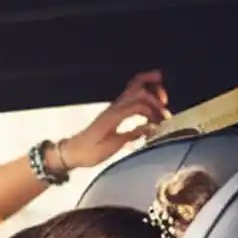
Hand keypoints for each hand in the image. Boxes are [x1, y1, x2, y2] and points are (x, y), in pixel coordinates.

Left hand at [56, 70, 170, 170]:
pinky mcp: (113, 113)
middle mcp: (114, 107)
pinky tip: (150, 114)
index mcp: (114, 114)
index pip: (139, 103)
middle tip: (165, 103)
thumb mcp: (112, 146)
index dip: (153, 110)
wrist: (72, 152)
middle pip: (137, 85)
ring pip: (134, 90)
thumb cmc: (89, 151)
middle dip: (155, 89)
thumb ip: (132, 135)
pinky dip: (143, 102)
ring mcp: (113, 108)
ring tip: (162, 106)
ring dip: (150, 94)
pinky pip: (131, 100)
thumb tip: (151, 128)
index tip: (161, 122)